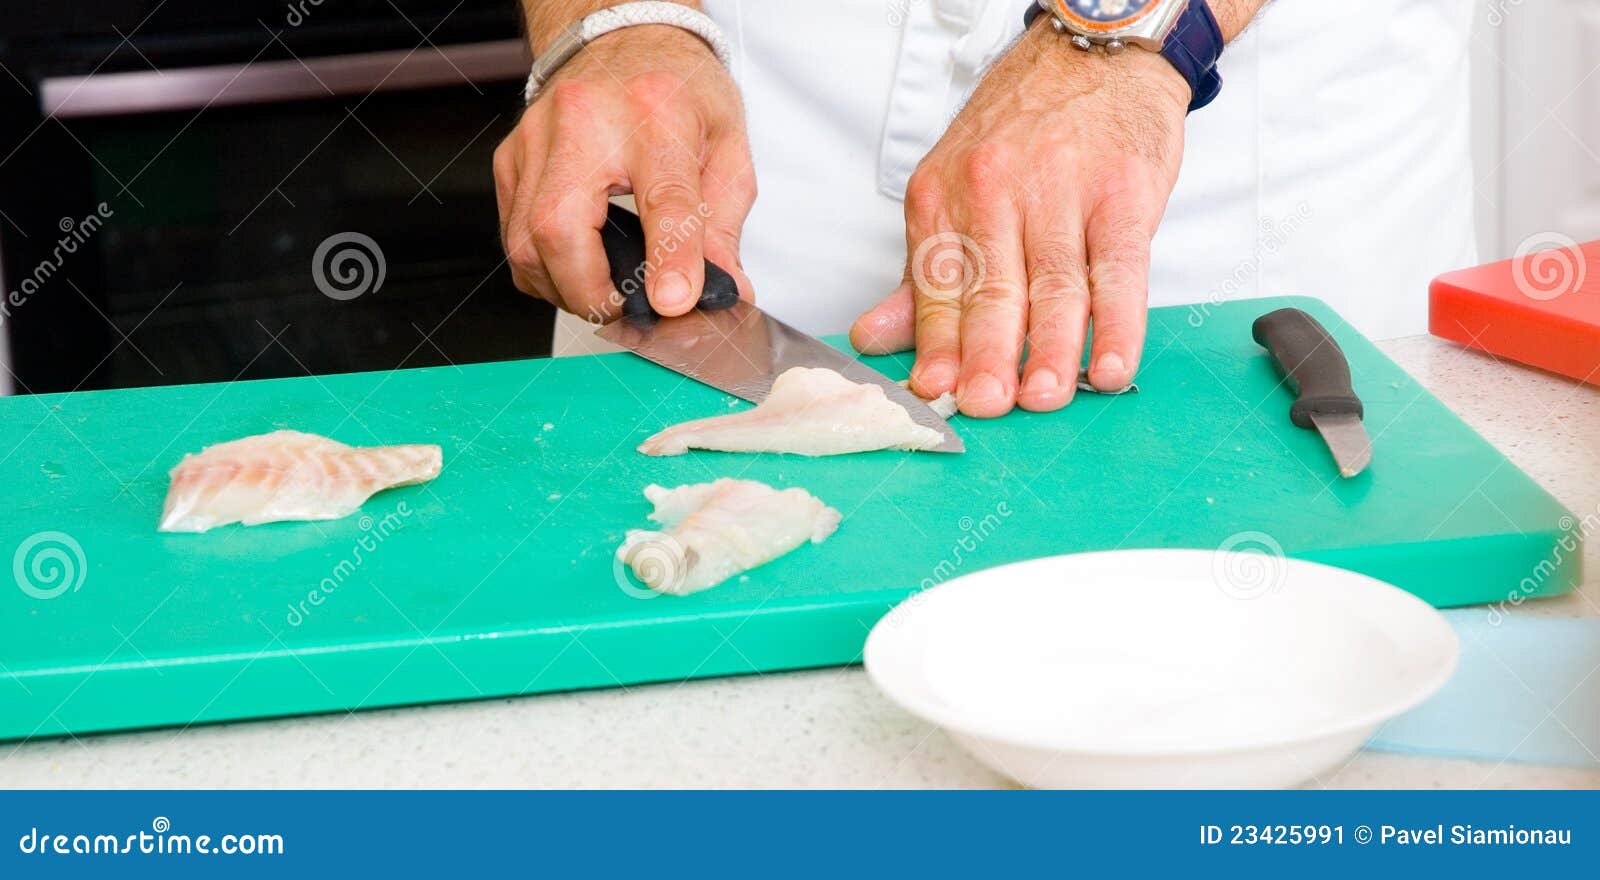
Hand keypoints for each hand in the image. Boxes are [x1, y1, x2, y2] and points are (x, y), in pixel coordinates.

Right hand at [493, 25, 755, 321]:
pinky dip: (544, 270)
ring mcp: (536, 138)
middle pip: (560, 229)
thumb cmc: (677, 91)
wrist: (626, 41)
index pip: (662, 198)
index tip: (672, 303)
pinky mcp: (510, 157)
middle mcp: (584, 120)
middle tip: (627, 311)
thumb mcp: (727, 149)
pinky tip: (577, 268)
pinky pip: (513, 239)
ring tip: (605, 291)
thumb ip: (723, 226)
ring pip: (526, 244)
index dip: (668, 260)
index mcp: (656, 112)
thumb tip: (723, 290)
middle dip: (591, 293)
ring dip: (566, 289)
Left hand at [850, 24, 1189, 415]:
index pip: (935, 286)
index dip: (936, 345)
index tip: (935, 393)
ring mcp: (1059, 189)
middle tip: (986, 405)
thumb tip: (873, 338)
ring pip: (1052, 285)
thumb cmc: (1026, 131)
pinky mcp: (1121, 191)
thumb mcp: (955, 189)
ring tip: (1044, 397)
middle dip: (986, 354)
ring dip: (1049, 349)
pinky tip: (1110, 364)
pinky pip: (1117, 270)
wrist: (1095, 55)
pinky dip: (1117, 324)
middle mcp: (993, 190)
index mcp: (942, 196)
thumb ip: (921, 276)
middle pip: (990, 289)